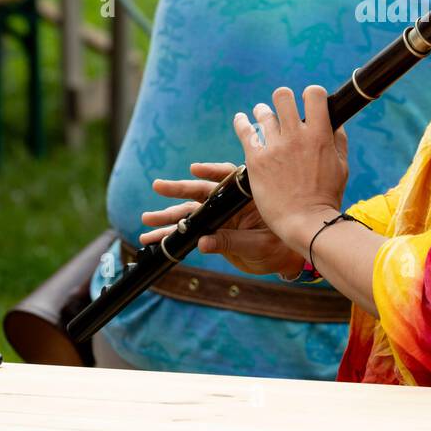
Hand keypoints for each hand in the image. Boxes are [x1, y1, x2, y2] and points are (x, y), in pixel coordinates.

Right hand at [140, 162, 303, 275]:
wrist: (284, 261)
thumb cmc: (280, 248)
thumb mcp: (259, 245)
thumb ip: (231, 243)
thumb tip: (201, 243)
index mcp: (248, 197)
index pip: (229, 178)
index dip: (212, 171)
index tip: (194, 168)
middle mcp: (231, 202)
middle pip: (203, 192)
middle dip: (179, 190)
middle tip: (158, 186)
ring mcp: (220, 216)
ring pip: (190, 212)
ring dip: (168, 216)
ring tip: (147, 220)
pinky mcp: (212, 231)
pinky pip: (188, 231)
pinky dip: (170, 234)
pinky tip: (151, 237)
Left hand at [232, 86, 349, 251]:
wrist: (305, 222)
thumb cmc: (326, 196)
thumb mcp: (342, 166)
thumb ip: (338, 140)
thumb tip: (335, 122)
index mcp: (320, 135)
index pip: (314, 95)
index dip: (311, 94)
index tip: (308, 100)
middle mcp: (296, 136)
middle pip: (283, 97)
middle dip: (284, 99)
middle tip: (283, 106)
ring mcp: (275, 147)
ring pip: (263, 113)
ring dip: (263, 112)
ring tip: (262, 113)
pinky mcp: (257, 160)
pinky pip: (245, 131)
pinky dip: (242, 123)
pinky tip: (240, 119)